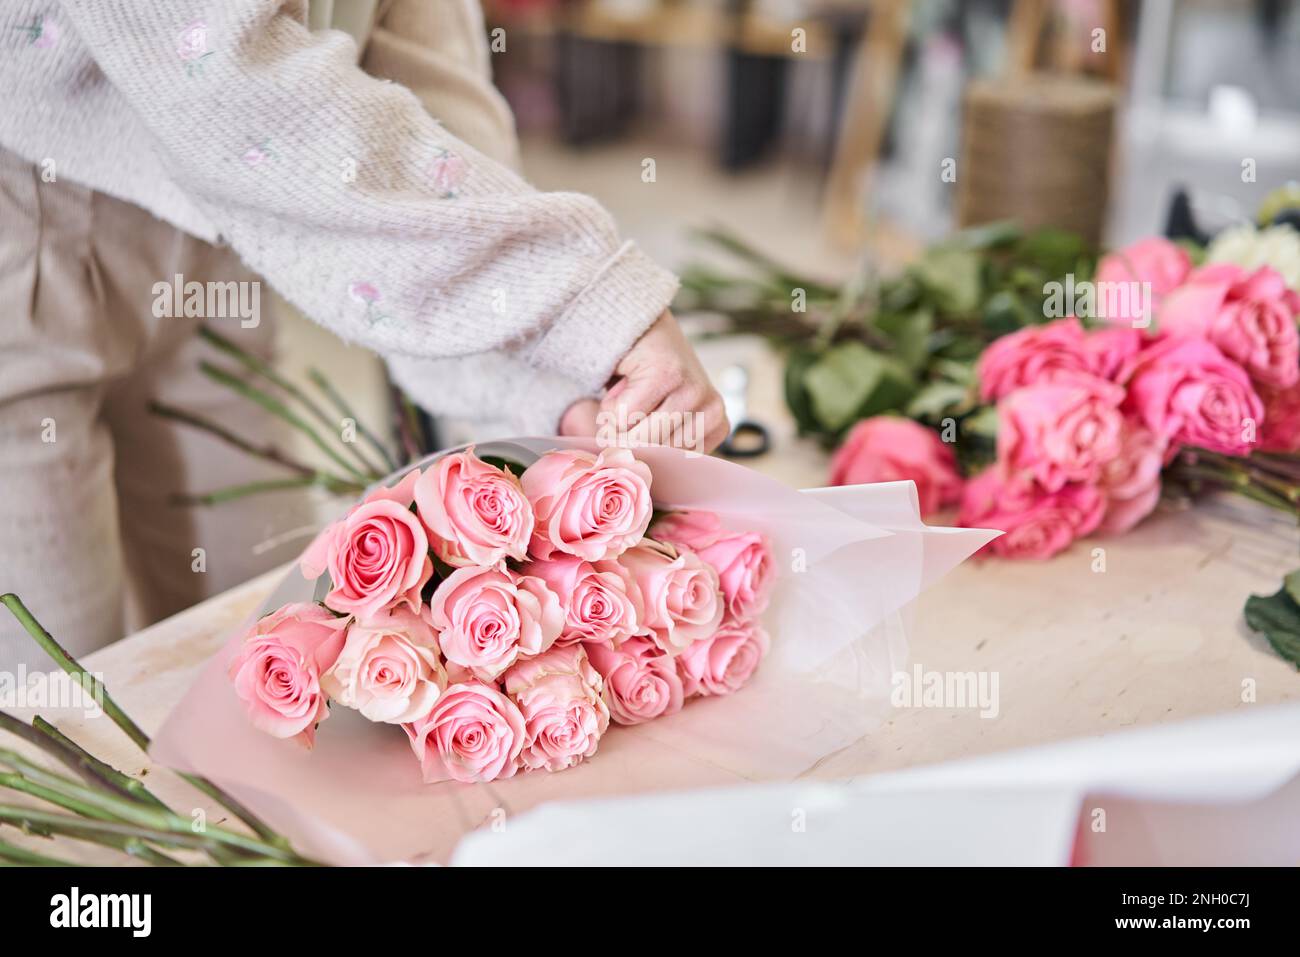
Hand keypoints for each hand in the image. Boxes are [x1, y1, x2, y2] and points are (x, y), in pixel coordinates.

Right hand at [563, 311, 728, 452]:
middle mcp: (713, 409)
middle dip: (627, 435)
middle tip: (635, 403)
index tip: (645, 422)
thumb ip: (652, 452)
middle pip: (653, 456)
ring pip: (636, 438)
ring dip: (617, 419)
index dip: (642, 450)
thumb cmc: (643, 379)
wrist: (635, 326)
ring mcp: (693, 390)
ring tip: (632, 390)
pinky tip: (626, 378)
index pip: (671, 468)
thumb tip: (628, 473)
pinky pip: (623, 415)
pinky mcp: (667, 374)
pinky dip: (611, 402)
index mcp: (716, 425)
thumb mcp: (656, 421)